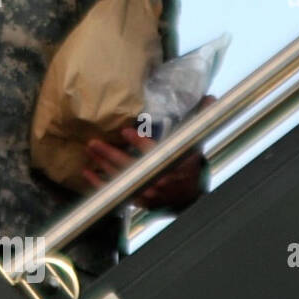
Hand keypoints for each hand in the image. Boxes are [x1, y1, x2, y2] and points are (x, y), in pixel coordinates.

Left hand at [82, 96, 216, 208]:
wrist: (189, 197)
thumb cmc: (188, 166)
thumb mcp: (195, 144)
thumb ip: (200, 122)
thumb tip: (212, 98)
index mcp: (173, 164)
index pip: (156, 153)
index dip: (140, 143)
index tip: (125, 131)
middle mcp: (159, 180)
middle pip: (132, 167)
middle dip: (111, 154)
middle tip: (94, 142)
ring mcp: (147, 192)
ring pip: (122, 179)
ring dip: (103, 164)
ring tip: (90, 150)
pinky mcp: (137, 199)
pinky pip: (115, 192)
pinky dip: (99, 183)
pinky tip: (87, 172)